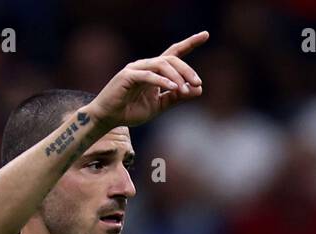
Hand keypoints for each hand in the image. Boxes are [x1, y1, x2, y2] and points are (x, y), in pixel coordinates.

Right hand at [87, 31, 208, 130]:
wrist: (110, 117)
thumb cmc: (132, 110)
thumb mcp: (160, 106)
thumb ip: (177, 97)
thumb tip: (199, 90)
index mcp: (155, 70)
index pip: (174, 53)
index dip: (190, 43)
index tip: (206, 34)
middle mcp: (146, 65)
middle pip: (171, 59)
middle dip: (187, 69)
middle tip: (198, 83)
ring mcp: (135, 69)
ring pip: (161, 64)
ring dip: (176, 77)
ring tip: (185, 90)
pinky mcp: (127, 76)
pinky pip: (147, 75)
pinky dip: (161, 80)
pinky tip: (173, 87)